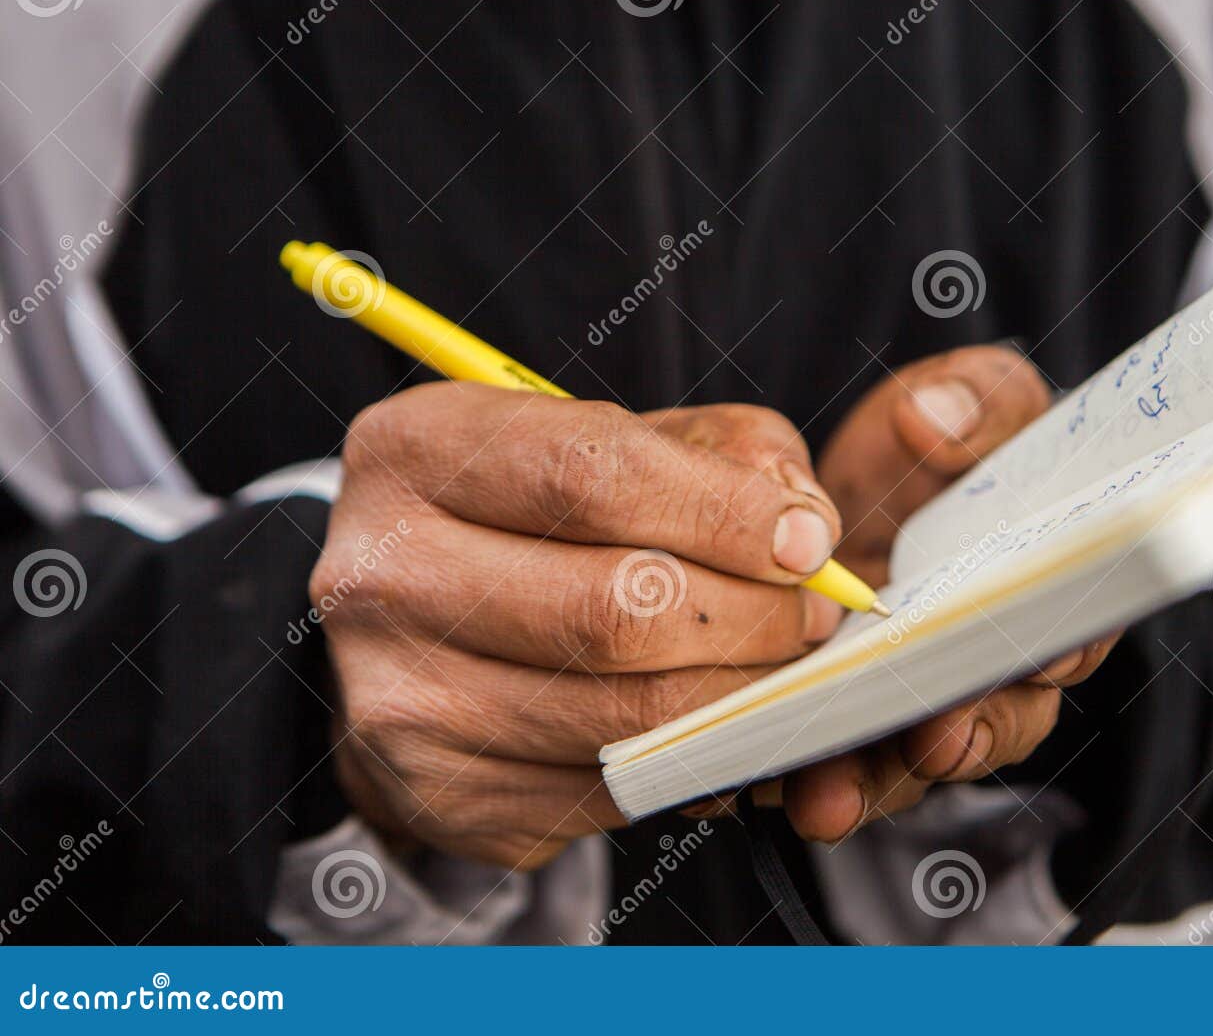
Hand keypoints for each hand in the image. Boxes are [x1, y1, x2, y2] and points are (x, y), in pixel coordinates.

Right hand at [317, 384, 846, 870]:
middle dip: (753, 616)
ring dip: (739, 697)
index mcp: (415, 452)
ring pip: (627, 717)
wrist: (415, 630)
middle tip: (810, 617)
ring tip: (777, 667)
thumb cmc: (537, 515)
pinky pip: (611, 790)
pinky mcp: (442, 794)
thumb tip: (804, 529)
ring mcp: (399, 698)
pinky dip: (687, 762)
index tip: (805, 542)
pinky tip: (703, 721)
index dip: (724, 511)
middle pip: (618, 608)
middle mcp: (382, 575)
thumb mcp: (617, 438)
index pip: (592, 474)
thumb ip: (724, 452)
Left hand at [783, 344, 1121, 841]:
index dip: (1064, 641)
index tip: (1039, 651)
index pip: (1076, 624)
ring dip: (883, 778)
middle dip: (974, 729)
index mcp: (1044, 582)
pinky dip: (819, 785)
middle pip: (1005, 715)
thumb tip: (934, 419)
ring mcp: (924, 703)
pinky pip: (845, 772)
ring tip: (837, 793)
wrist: (824, 503)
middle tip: (940, 734)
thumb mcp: (954, 400)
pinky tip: (787, 790)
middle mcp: (995, 660)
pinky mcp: (854, 731)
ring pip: (919, 762)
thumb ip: (974, 399)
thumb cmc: (920, 450)